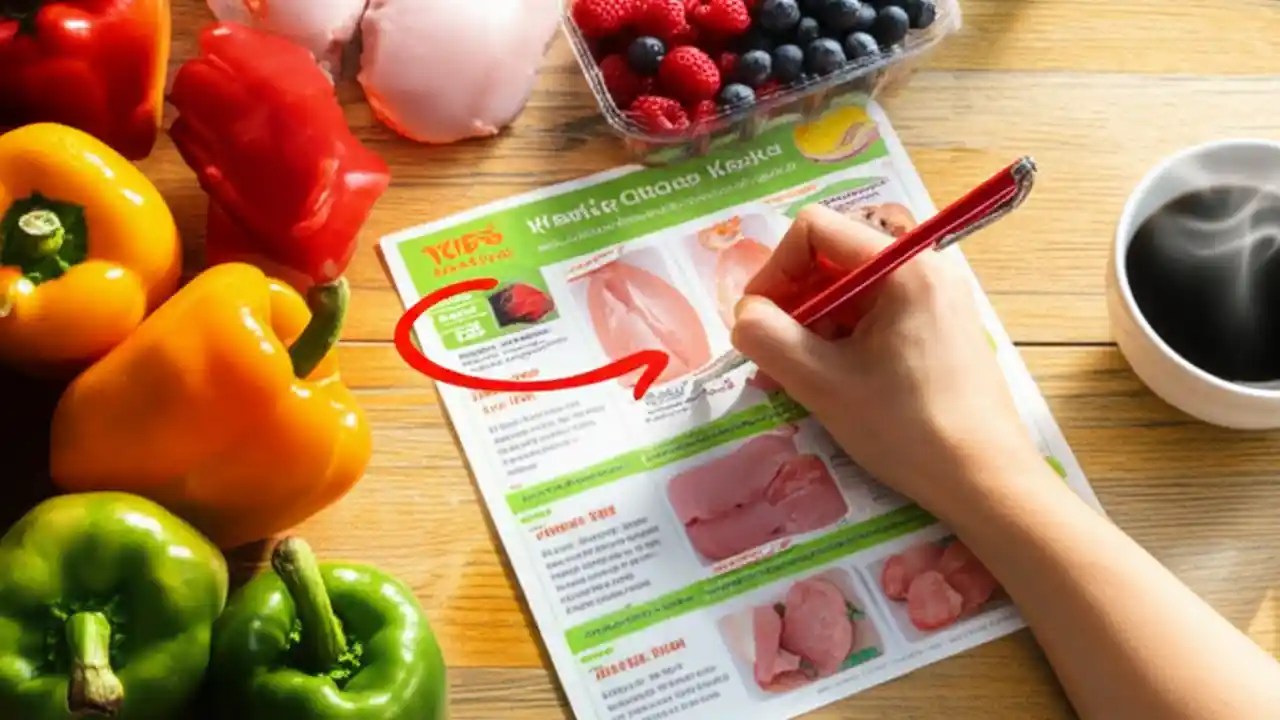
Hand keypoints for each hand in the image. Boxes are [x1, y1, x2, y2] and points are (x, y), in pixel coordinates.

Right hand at [731, 205, 1041, 513]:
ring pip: (854, 286)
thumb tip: (743, 316)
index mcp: (904, 266)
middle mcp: (926, 267)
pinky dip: (845, 335)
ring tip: (798, 372)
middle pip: (835, 254)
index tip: (757, 320)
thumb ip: (770, 340)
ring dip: (815, 321)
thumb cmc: (907, 428)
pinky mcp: (942, 327)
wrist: (985, 481)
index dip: (774, 269)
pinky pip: (879, 310)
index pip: (815, 228)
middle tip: (774, 350)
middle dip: (794, 298)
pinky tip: (833, 378)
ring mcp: (938, 297)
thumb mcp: (824, 384)